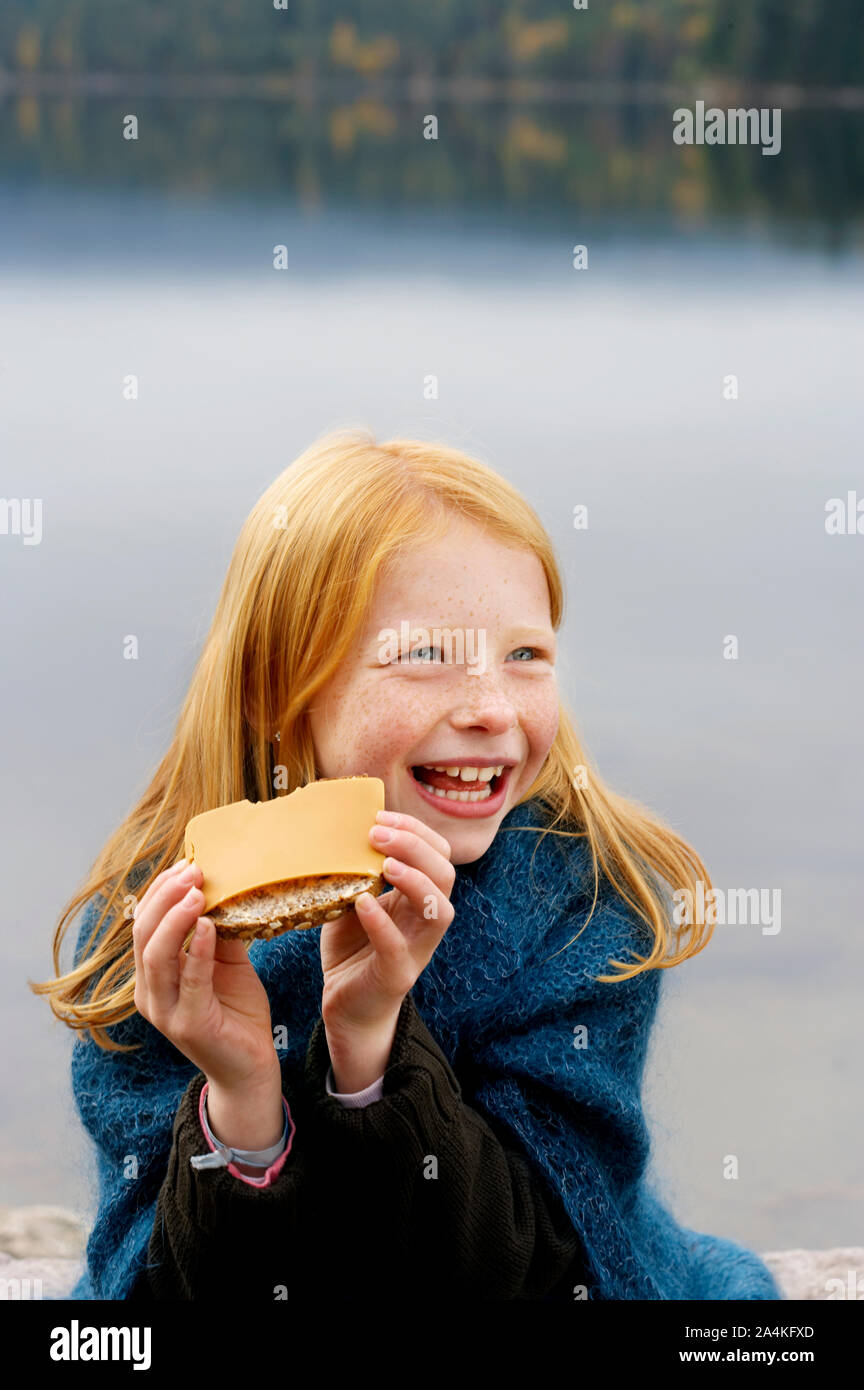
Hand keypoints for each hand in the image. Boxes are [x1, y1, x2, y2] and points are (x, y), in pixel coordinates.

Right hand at [131, 859, 278, 1094]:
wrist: (251, 1069)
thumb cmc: (236, 1013)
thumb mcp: (227, 963)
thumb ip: (219, 932)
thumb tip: (227, 889)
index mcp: (153, 977)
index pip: (143, 924)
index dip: (160, 891)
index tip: (186, 862)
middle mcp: (150, 993)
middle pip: (143, 934)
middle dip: (165, 897)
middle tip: (193, 869)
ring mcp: (166, 1011)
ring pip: (155, 955)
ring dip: (175, 918)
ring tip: (198, 891)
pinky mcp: (189, 1024)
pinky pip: (190, 981)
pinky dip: (196, 950)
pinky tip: (207, 925)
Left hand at [320, 809, 455, 1036]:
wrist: (346, 1007)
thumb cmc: (352, 949)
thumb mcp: (353, 901)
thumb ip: (356, 874)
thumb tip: (340, 834)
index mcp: (419, 898)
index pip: (438, 854)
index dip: (416, 830)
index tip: (380, 816)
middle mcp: (425, 921)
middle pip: (446, 874)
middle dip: (416, 846)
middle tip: (377, 833)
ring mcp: (416, 949)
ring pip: (441, 910)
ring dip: (416, 881)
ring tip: (385, 864)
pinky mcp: (396, 974)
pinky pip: (397, 946)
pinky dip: (381, 921)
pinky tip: (362, 902)